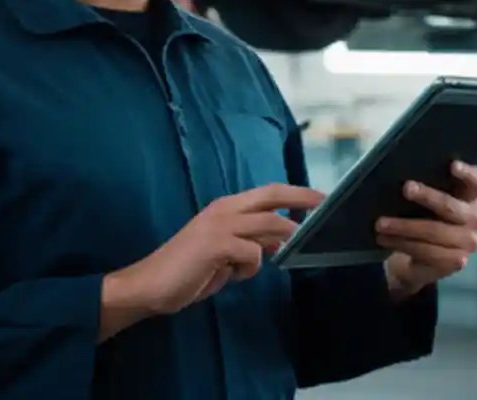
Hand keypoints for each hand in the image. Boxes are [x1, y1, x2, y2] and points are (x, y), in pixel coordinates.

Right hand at [101, 183, 324, 337]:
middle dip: (302, 198)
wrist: (151, 284)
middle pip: (272, 195)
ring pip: (268, 224)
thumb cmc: (187, 270)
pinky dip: (249, 267)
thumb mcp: (225, 254)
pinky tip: (229, 275)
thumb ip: (250, 245)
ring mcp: (220, 224)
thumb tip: (277, 243)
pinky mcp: (216, 243)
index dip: (295, 193)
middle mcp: (225, 209)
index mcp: (226, 207)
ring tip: (279, 254)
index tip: (320, 197)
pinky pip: (252, 253)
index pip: (268, 192)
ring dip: (281, 240)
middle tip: (325, 205)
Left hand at [376, 159, 476, 301]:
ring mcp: (467, 243)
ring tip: (380, 223)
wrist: (415, 260)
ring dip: (404, 226)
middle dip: (427, 196)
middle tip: (406, 188)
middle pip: (451, 206)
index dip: (468, 173)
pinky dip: (403, 244)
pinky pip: (427, 252)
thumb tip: (399, 173)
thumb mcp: (422, 202)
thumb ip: (421, 186)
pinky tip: (385, 239)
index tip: (452, 165)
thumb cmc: (419, 219)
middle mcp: (473, 219)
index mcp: (469, 198)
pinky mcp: (455, 262)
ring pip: (434, 232)